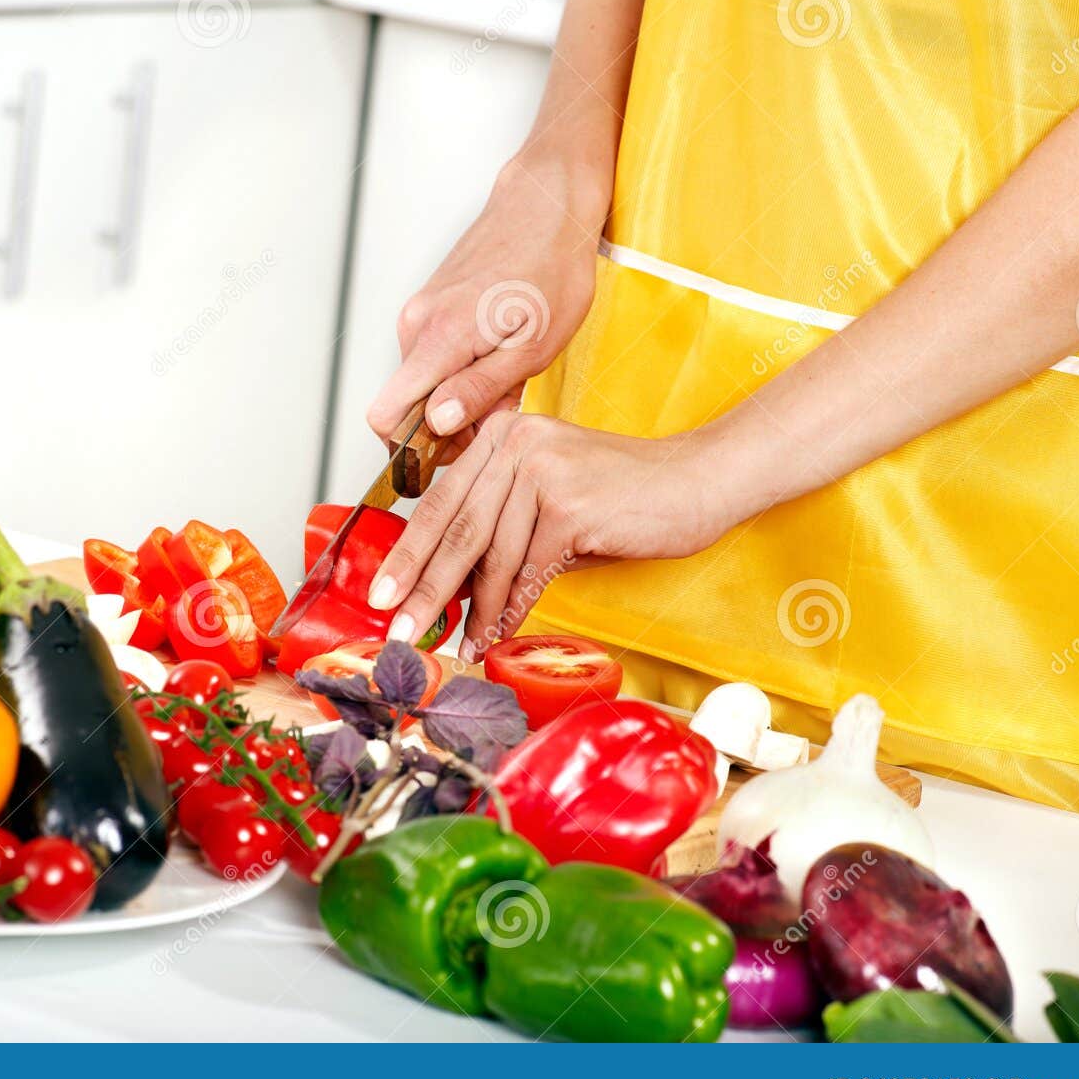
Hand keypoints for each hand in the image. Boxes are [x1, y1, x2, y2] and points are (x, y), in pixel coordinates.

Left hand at [365, 414, 741, 659]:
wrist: (695, 482)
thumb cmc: (622, 497)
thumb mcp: (546, 501)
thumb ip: (498, 529)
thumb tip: (448, 585)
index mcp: (500, 436)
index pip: (441, 501)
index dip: (408, 552)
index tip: (382, 591)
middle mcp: (514, 443)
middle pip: (454, 528)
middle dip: (423, 586)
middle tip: (397, 626)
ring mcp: (542, 470)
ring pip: (490, 555)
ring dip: (474, 609)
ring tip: (460, 643)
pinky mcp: (569, 504)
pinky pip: (528, 570)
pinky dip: (513, 609)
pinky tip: (500, 633)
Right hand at [367, 158, 605, 447]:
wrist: (548, 206)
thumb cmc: (552, 268)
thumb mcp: (534, 347)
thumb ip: (481, 389)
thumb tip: (439, 423)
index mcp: (438, 339)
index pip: (385, 415)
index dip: (414, 448)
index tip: (453, 452)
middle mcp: (416, 324)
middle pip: (407, 404)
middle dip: (449, 422)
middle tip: (502, 407)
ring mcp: (419, 312)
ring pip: (422, 381)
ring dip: (458, 394)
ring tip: (507, 374)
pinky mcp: (429, 305)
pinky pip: (430, 356)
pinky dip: (459, 369)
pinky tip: (497, 354)